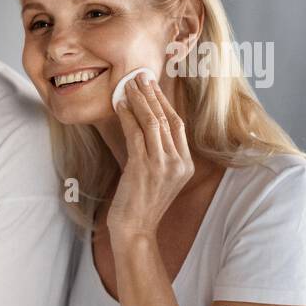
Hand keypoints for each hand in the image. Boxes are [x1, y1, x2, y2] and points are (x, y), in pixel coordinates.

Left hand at [107, 74, 193, 243]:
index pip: (178, 125)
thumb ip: (158, 155)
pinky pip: (136, 134)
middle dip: (152, 95)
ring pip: (152, 123)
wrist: (135, 229)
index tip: (153, 87)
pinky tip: (120, 104)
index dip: (165, 103)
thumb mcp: (158, 177)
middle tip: (140, 77)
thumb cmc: (141, 204)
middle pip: (167, 119)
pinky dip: (127, 116)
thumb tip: (145, 126)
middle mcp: (178, 162)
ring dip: (139, 100)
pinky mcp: (144, 167)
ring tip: (128, 84)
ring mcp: (162, 165)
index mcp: (186, 164)